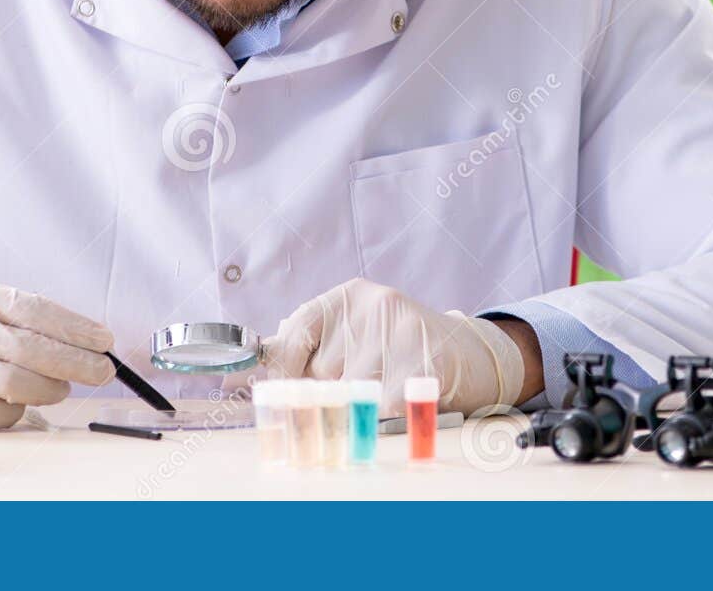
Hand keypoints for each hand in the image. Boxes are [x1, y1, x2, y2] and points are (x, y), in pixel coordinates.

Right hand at [0, 279, 114, 429]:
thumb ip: (19, 320)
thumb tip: (84, 342)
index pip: (33, 309)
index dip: (74, 326)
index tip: (105, 341)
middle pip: (27, 348)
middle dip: (74, 362)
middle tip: (101, 372)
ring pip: (13, 382)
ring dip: (48, 388)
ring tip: (60, 387)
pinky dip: (14, 410)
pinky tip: (19, 401)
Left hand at [263, 278, 525, 414]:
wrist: (466, 353)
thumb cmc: (395, 350)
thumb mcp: (351, 335)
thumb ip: (305, 349)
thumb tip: (246, 375)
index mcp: (346, 297)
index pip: (293, 334)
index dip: (280, 372)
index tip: (275, 397)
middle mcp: (371, 306)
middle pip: (321, 374)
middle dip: (330, 395)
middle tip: (354, 391)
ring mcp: (399, 331)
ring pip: (351, 395)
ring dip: (362, 407)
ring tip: (386, 389)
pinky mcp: (422, 361)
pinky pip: (383, 407)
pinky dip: (387, 415)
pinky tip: (402, 397)